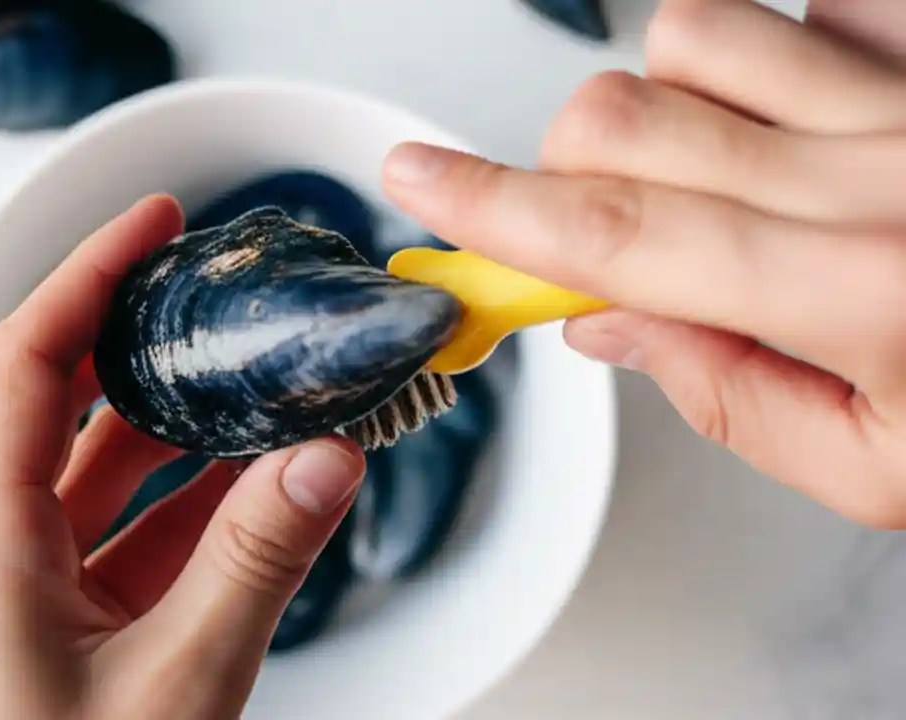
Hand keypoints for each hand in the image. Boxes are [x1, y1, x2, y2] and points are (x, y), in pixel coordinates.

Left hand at [0, 196, 364, 718]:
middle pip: (76, 422)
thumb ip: (259, 563)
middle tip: (236, 307)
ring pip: (109, 499)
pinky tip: (259, 502)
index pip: (29, 363)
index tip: (154, 221)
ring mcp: (16, 609)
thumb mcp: (177, 686)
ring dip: (189, 452)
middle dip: (161, 363)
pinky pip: (121, 563)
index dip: (89, 273)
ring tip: (273, 399)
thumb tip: (330, 460)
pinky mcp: (50, 654)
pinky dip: (186, 528)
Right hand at [381, 0, 905, 528]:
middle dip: (569, 170)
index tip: (415, 180)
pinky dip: (781, 53)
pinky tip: (820, 117)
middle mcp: (883, 169)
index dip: (490, 207)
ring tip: (724, 168)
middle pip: (624, 117)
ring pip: (696, 33)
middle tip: (610, 226)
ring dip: (667, 104)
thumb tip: (606, 322)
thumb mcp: (881, 473)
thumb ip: (724, 397)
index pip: (614, 235)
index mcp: (861, 294)